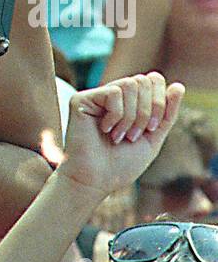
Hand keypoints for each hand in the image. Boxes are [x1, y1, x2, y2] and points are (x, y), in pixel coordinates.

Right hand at [58, 73, 183, 202]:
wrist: (97, 181)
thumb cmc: (121, 164)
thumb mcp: (152, 138)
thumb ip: (166, 114)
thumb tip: (179, 86)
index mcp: (130, 102)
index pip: (153, 80)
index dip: (160, 101)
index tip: (152, 129)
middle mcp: (113, 95)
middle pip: (143, 80)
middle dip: (146, 111)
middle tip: (134, 136)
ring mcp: (97, 96)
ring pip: (129, 84)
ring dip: (131, 117)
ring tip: (120, 136)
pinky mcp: (81, 99)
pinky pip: (113, 93)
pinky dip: (116, 116)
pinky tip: (105, 130)